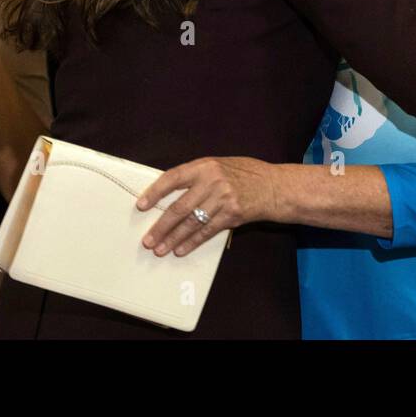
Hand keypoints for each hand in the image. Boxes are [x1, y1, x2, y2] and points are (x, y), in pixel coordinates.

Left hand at [136, 157, 277, 256]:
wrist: (274, 186)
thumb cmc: (244, 174)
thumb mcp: (219, 166)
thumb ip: (196, 177)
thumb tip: (169, 195)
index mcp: (205, 166)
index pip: (173, 178)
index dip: (155, 192)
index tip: (141, 205)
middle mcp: (213, 181)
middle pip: (180, 207)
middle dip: (161, 226)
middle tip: (148, 240)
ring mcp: (223, 199)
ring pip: (191, 223)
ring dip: (173, 239)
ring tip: (160, 249)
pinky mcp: (232, 215)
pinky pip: (207, 232)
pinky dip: (192, 243)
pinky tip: (181, 250)